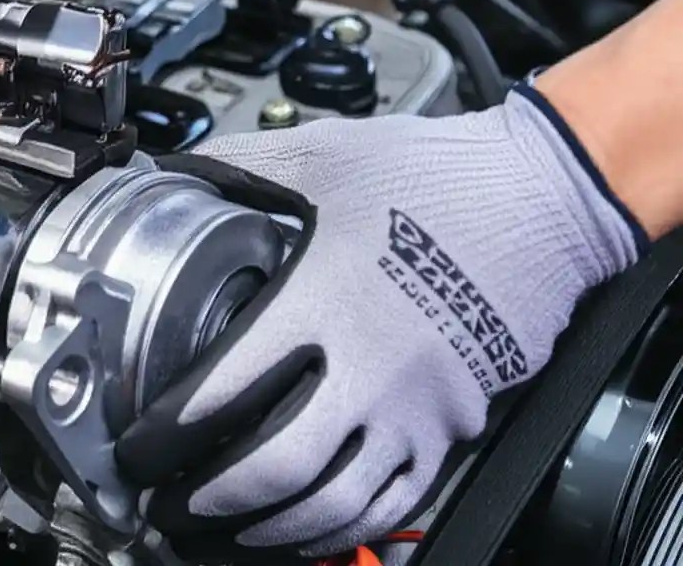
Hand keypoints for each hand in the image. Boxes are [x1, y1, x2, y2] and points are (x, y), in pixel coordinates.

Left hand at [117, 91, 642, 560]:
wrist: (545, 195)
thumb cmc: (439, 175)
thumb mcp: (325, 155)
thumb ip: (240, 167)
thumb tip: (172, 168)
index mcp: (324, 301)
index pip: (225, 388)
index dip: (168, 430)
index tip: (139, 445)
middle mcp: (370, 366)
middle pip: (276, 465)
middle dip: (208, 498)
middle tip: (168, 504)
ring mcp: (419, 405)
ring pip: (336, 500)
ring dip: (270, 526)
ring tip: (225, 530)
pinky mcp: (457, 424)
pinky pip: (396, 500)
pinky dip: (344, 526)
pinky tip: (308, 529)